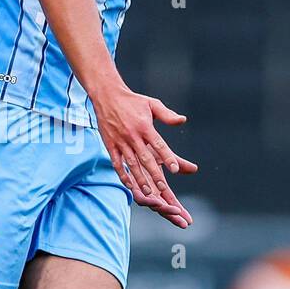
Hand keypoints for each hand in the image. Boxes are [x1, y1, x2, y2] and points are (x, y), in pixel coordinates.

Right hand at [92, 84, 198, 227]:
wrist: (107, 96)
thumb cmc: (133, 101)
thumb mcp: (152, 104)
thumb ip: (167, 115)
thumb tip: (182, 120)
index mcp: (145, 126)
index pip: (158, 144)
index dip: (167, 158)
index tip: (175, 170)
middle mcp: (133, 135)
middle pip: (145, 158)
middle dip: (154, 174)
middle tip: (163, 188)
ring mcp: (120, 141)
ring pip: (131, 164)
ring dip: (139, 179)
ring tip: (148, 192)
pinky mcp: (110, 145)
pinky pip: (116, 163)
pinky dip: (122, 175)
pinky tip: (129, 185)